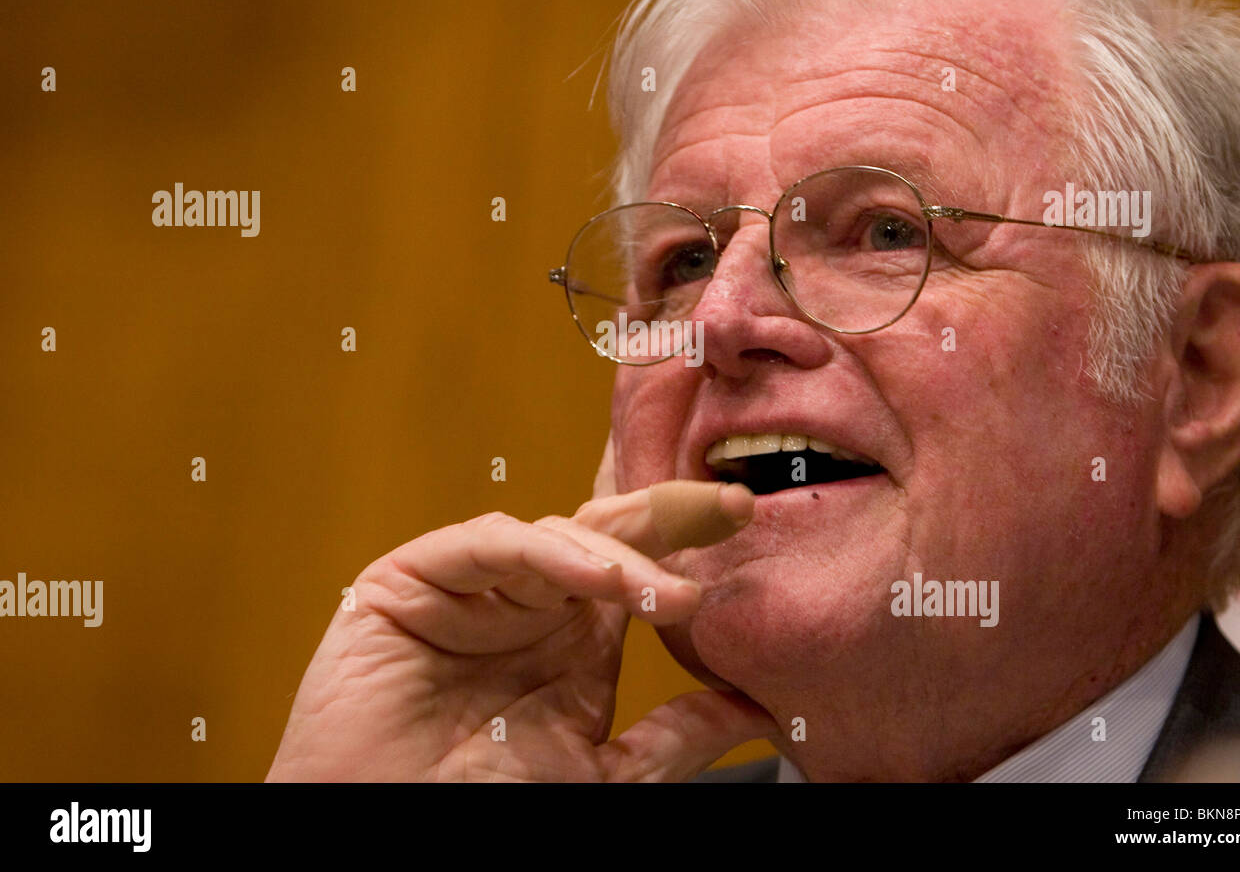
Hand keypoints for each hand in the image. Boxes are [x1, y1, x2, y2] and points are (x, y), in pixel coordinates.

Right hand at [266, 482, 773, 780]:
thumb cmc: (482, 811)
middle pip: (605, 532)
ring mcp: (472, 586)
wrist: (382, 834)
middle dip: (668, 511)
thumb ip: (674, 738)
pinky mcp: (414, 579)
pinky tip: (599, 580)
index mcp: (573, 637)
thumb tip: (758, 711)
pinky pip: (488, 546)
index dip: (688, 534)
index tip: (745, 516)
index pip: (639, 567)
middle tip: (729, 504)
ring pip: (555, 535)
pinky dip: (546, 554)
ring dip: (618, 553)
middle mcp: (528, 602)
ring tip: (667, 594)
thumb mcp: (602, 776)